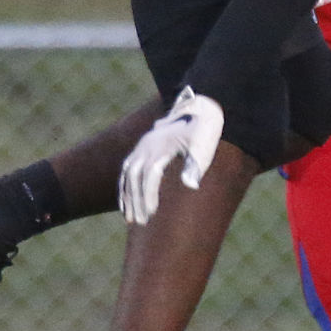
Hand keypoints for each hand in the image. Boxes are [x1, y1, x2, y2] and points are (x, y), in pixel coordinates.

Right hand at [119, 87, 225, 225]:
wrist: (202, 106)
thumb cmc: (205, 130)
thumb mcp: (204, 146)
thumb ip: (196, 164)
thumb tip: (191, 185)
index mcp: (161, 146)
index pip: (150, 174)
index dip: (148, 195)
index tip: (151, 214)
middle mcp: (147, 145)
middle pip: (135, 176)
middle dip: (136, 201)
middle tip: (140, 223)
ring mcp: (143, 145)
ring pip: (128, 174)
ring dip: (128, 196)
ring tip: (129, 219)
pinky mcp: (143, 147)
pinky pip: (128, 168)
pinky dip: (125, 186)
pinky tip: (126, 202)